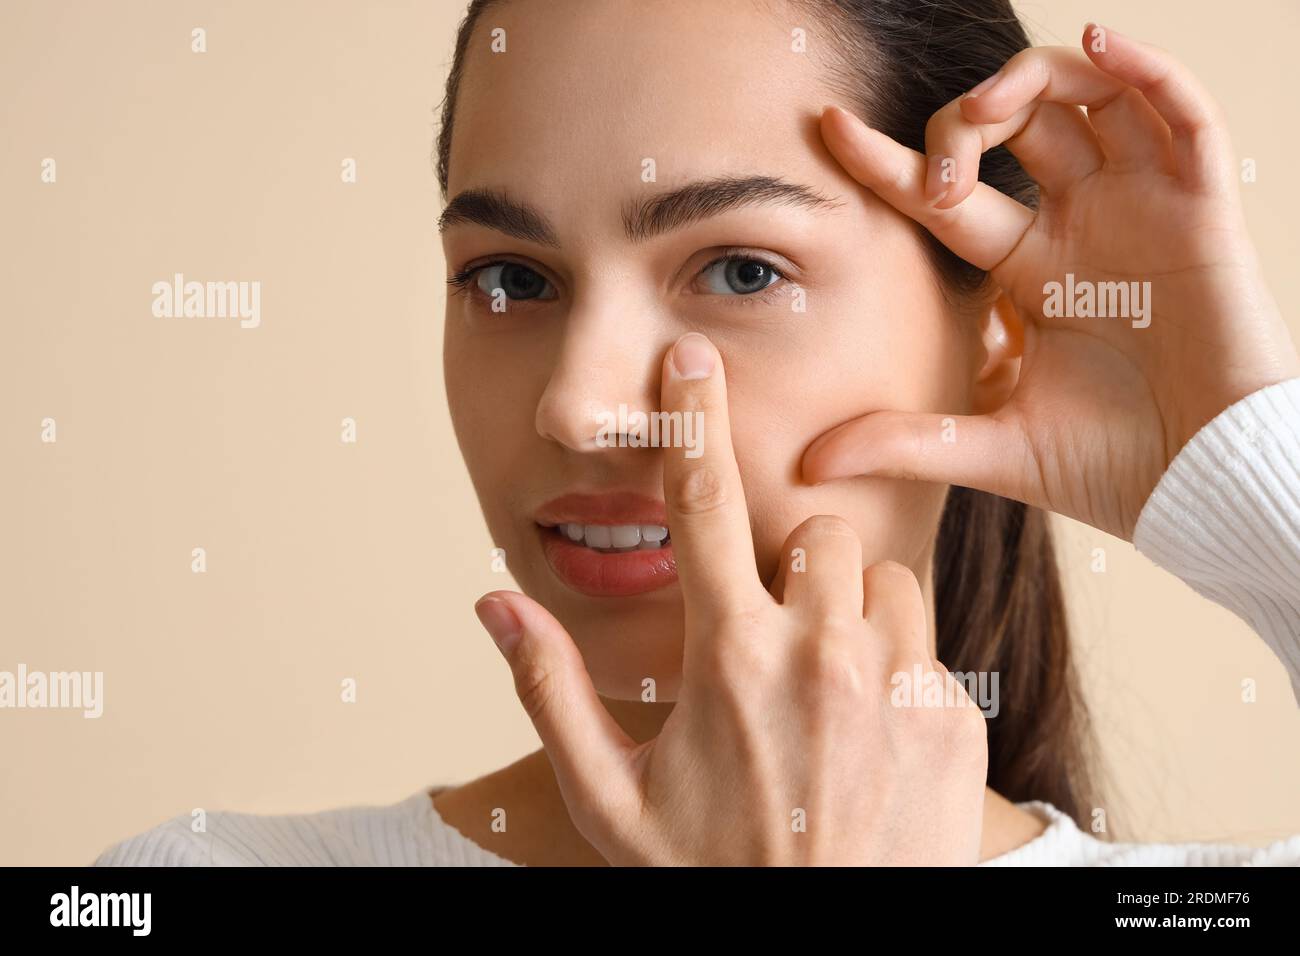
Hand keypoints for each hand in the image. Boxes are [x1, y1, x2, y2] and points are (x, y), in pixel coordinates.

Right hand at [474, 332, 988, 864]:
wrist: (828, 949)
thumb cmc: (711, 878)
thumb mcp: (607, 798)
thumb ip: (549, 690)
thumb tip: (494, 604)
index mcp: (727, 658)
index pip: (700, 505)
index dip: (691, 420)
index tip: (691, 360)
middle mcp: (821, 655)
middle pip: (819, 532)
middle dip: (796, 563)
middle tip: (774, 634)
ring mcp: (898, 685)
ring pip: (889, 580)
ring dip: (855, 614)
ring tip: (826, 690)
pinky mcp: (954, 721)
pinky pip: (932, 649)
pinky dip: (901, 672)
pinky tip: (870, 737)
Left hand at [802, 24, 1299, 539]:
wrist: (1202, 490)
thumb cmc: (1110, 468)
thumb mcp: (992, 447)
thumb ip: (904, 442)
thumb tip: (810, 462)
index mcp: (1029, 269)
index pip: (947, 193)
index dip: (889, 158)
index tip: (829, 127)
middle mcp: (1081, 225)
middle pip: (1014, 125)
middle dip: (962, 122)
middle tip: (938, 176)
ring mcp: (1142, 209)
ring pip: (1089, 97)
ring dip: (1032, 79)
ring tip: (989, 105)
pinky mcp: (1203, 210)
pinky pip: (1183, 114)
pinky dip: (1148, 67)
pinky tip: (1102, 42)